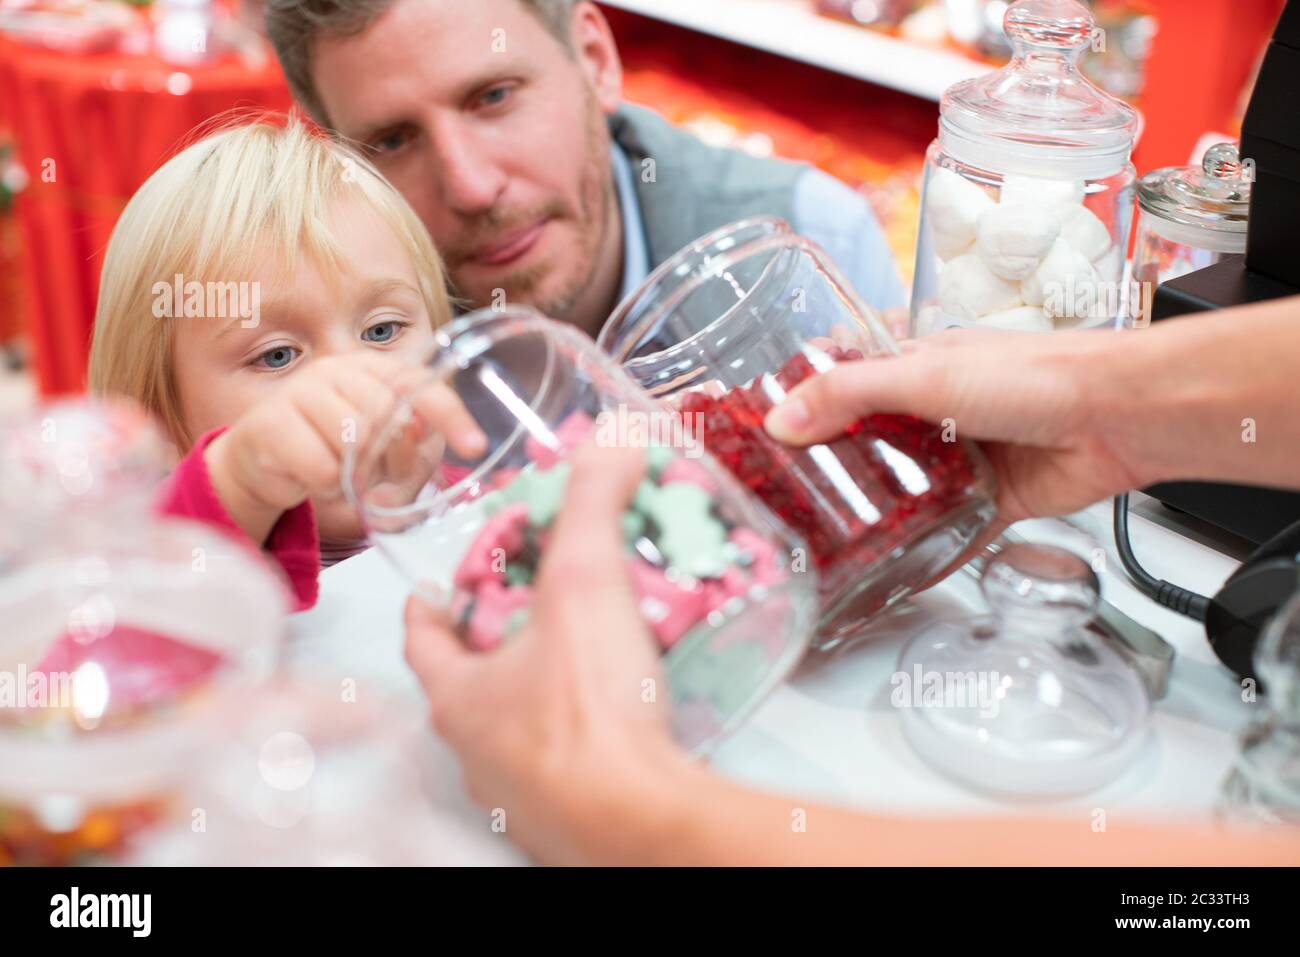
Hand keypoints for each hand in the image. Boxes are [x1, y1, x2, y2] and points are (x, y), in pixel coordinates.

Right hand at [205, 352, 485, 544]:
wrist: (263, 464)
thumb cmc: (333, 455)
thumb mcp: (383, 455)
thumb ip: (412, 448)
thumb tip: (419, 433)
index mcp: (370, 369)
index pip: (419, 383)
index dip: (450, 413)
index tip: (475, 445)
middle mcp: (336, 370)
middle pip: (387, 414)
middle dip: (393, 458)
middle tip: (380, 479)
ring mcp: (300, 391)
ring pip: (353, 442)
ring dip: (354, 474)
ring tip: (337, 473)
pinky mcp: (271, 422)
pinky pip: (322, 467)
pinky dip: (326, 485)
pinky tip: (312, 477)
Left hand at [404, 442, 685, 863]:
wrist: (642, 819)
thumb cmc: (591, 714)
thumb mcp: (587, 582)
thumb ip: (593, 505)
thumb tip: (610, 440)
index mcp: (458, 695)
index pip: (423, 638)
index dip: (431, 605)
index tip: (439, 587)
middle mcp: (477, 750)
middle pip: (473, 679)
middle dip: (501, 638)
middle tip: (536, 600)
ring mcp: (520, 791)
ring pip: (518, 725)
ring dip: (543, 686)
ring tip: (587, 647)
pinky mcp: (568, 818)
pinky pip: (566, 763)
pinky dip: (585, 731)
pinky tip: (623, 708)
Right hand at [765, 328, 1147, 535]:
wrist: (1116, 417)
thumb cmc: (1035, 376)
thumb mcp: (925, 375)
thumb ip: (850, 394)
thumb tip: (781, 419)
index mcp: (917, 364)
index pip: (847, 379)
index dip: (806, 401)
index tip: (764, 431)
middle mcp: (937, 409)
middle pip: (870, 439)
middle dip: (833, 465)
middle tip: (786, 496)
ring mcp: (964, 455)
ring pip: (906, 486)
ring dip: (876, 508)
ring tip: (826, 537)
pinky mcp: (991, 499)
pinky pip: (949, 529)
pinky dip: (925, 550)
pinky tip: (894, 572)